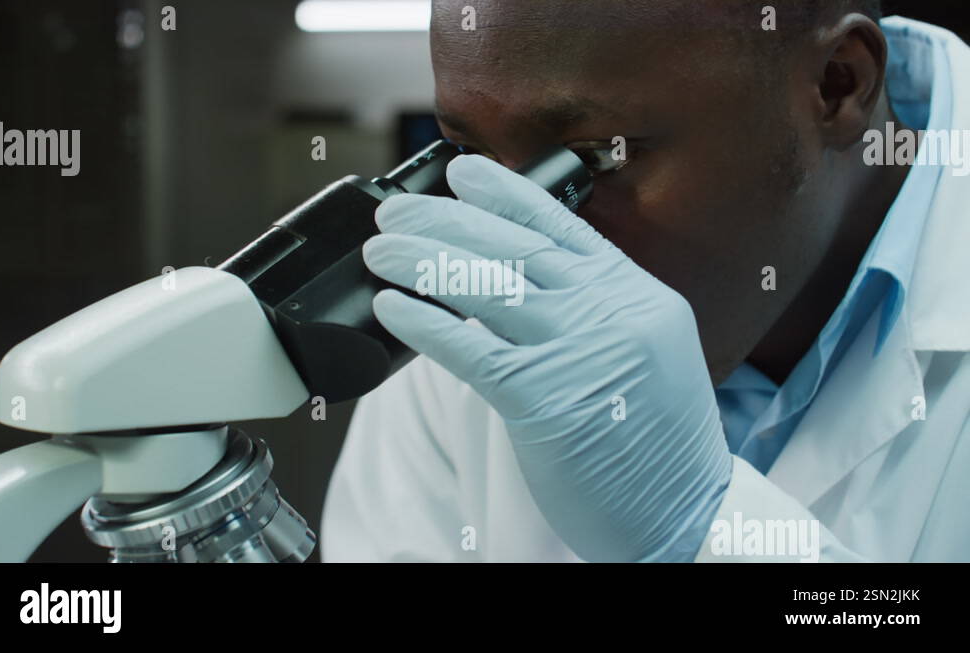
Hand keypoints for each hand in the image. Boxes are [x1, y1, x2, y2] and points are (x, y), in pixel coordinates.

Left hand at [362, 154, 731, 561]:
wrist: (687, 512)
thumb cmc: (658, 441)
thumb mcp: (645, 350)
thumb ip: (592, 309)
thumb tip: (519, 283)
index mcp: (633, 293)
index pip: (561, 226)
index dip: (505, 194)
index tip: (463, 172)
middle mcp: (609, 310)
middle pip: (514, 246)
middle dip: (445, 220)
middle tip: (397, 210)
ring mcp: (578, 350)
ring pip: (487, 286)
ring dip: (423, 260)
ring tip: (381, 249)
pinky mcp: (545, 399)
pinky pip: (470, 350)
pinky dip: (425, 322)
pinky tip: (393, 305)